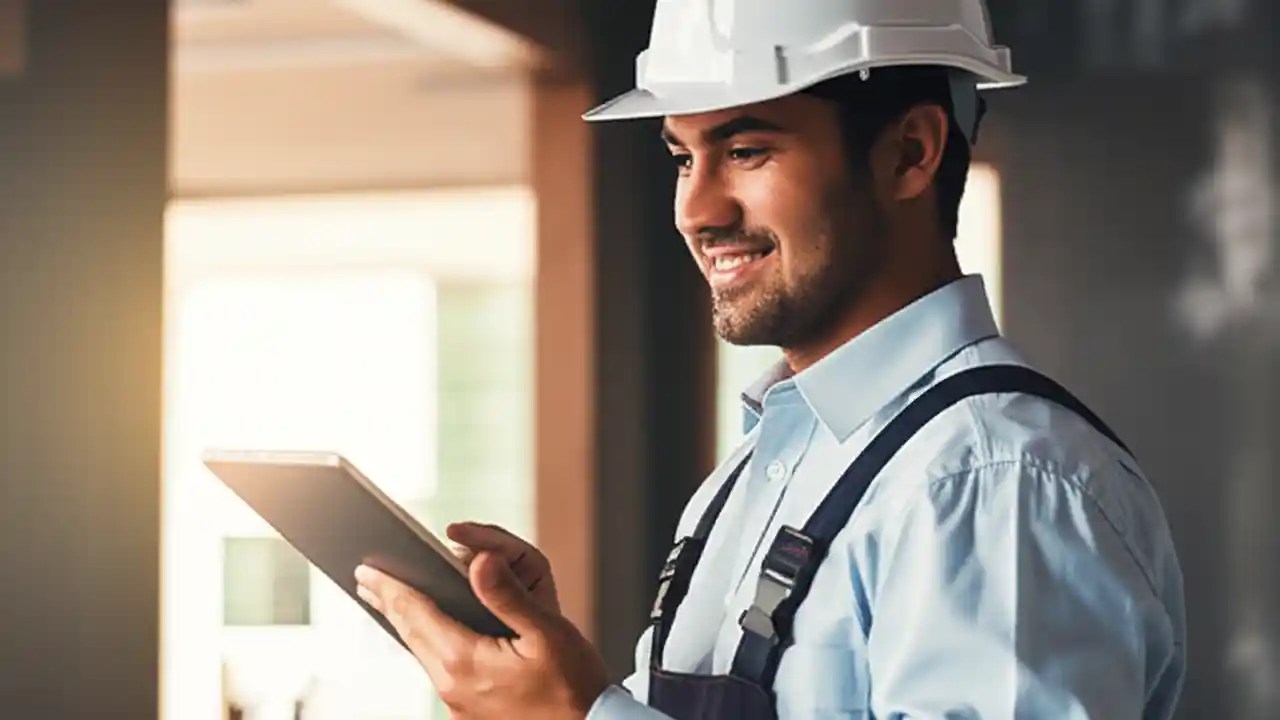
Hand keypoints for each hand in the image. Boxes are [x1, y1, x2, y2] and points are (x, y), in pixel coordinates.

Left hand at [355, 540, 607, 719]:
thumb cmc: (575, 688)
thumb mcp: (548, 632)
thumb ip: (508, 594)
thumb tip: (477, 561)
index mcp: (465, 661)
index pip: (416, 613)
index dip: (391, 587)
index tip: (367, 570)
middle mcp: (453, 685)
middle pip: (411, 634)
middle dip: (389, 603)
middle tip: (368, 580)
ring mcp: (458, 703)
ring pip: (422, 653)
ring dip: (406, 624)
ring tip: (392, 602)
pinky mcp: (469, 712)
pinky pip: (439, 670)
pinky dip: (427, 645)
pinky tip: (430, 635)